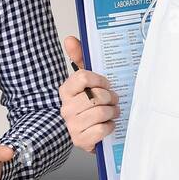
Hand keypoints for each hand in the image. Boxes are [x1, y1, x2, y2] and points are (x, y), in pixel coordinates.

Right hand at [59, 35, 119, 152]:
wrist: (85, 131)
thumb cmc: (88, 104)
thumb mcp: (86, 81)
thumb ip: (79, 57)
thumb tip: (70, 39)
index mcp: (65, 90)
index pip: (83, 77)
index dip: (101, 80)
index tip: (106, 84)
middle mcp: (66, 108)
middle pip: (97, 96)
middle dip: (111, 98)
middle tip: (113, 100)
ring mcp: (72, 125)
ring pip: (101, 112)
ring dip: (112, 112)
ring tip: (112, 112)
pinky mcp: (80, 140)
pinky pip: (102, 129)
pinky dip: (110, 127)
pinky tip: (106, 125)